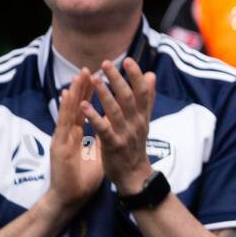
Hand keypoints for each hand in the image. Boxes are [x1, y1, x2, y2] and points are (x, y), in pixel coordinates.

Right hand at [46, 70, 103, 211]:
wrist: (69, 197)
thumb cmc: (82, 177)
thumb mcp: (97, 153)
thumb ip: (103, 137)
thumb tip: (113, 126)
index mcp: (79, 133)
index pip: (86, 109)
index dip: (92, 94)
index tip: (101, 77)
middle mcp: (70, 132)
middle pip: (76, 106)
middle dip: (83, 87)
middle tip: (88, 68)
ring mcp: (63, 138)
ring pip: (68, 110)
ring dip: (73, 92)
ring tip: (79, 75)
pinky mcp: (59, 146)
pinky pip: (63, 125)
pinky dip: (65, 109)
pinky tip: (67, 96)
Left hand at [82, 58, 156, 195]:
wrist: (135, 176)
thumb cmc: (136, 146)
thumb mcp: (144, 120)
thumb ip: (147, 98)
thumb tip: (151, 75)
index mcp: (143, 116)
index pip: (143, 92)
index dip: (136, 76)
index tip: (128, 60)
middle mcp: (136, 123)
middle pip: (128, 97)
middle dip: (117, 79)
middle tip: (106, 63)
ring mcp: (125, 134)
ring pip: (115, 110)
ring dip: (104, 93)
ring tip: (94, 79)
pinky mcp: (113, 145)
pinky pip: (103, 129)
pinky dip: (94, 116)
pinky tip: (83, 106)